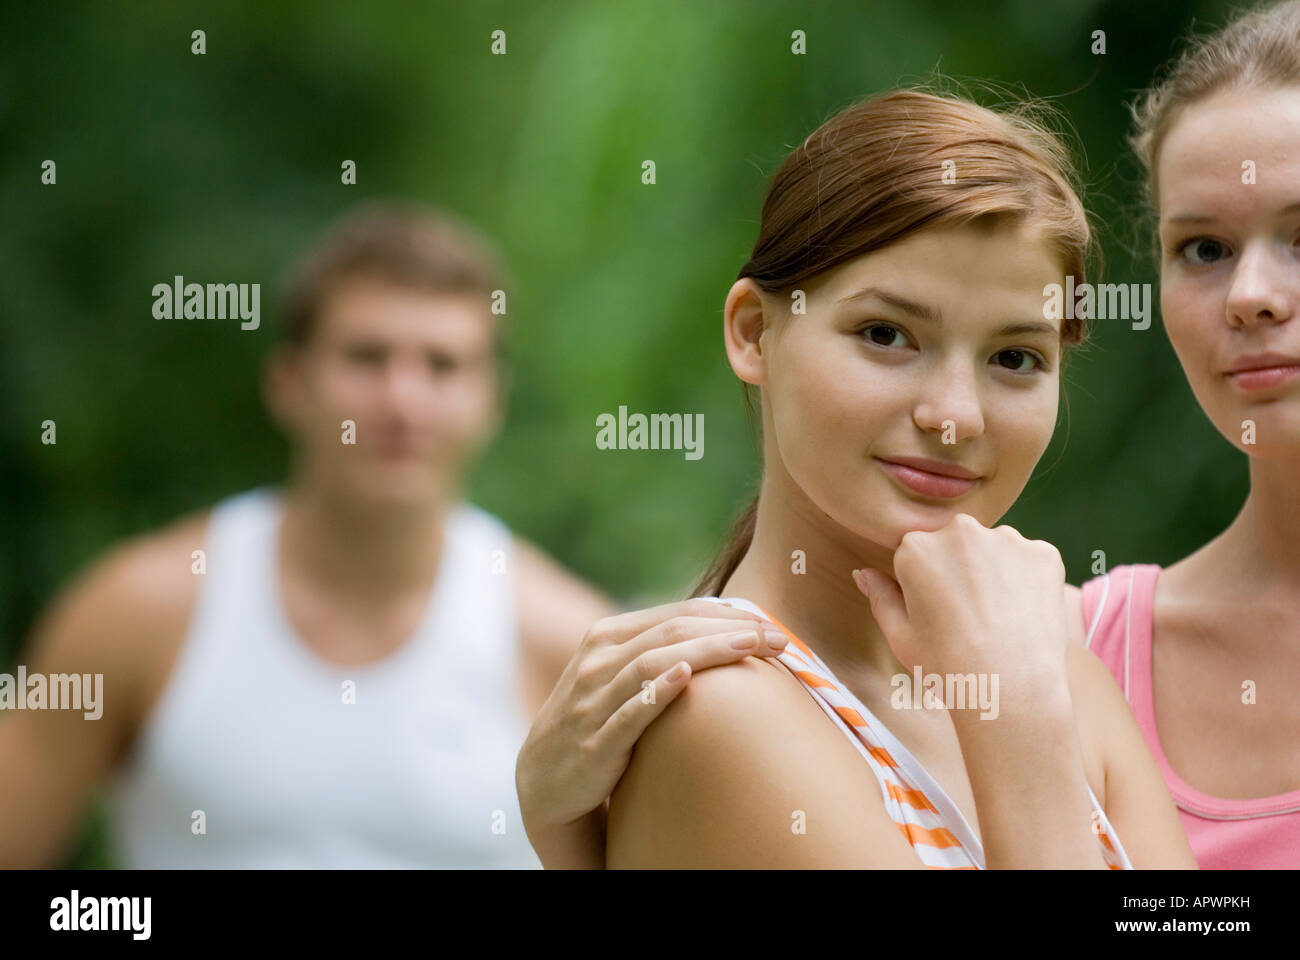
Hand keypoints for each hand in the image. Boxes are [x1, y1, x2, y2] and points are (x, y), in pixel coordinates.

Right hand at [516, 598, 788, 831]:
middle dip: (728, 630)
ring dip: (706, 652)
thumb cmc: (596, 720)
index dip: (725, 613)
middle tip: (779, 637)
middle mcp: (597, 662)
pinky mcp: (593, 744)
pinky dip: (656, 692)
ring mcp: (593, 702)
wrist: (543, 780)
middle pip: (671, 632)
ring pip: (652, 664)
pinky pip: (628, 713)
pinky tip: (685, 677)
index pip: (675, 613)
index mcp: (607, 637)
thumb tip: (727, 629)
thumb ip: (658, 650)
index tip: (770, 622)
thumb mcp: (617, 674)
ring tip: (751, 648)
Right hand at [852, 513, 1070, 698]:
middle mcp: (960, 532)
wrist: (1010, 690)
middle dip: (961, 570)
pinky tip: (1023, 615)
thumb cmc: (947, 667)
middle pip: (957, 544)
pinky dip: (1029, 581)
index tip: (938, 613)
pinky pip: (1031, 560)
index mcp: (915, 548)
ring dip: (996, 573)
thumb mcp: (900, 636)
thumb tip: (864, 574)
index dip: (927, 585)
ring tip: (1000, 619)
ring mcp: (1006, 539)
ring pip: (995, 549)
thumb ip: (881, 597)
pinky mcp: (1044, 553)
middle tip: (970, 617)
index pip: (917, 553)